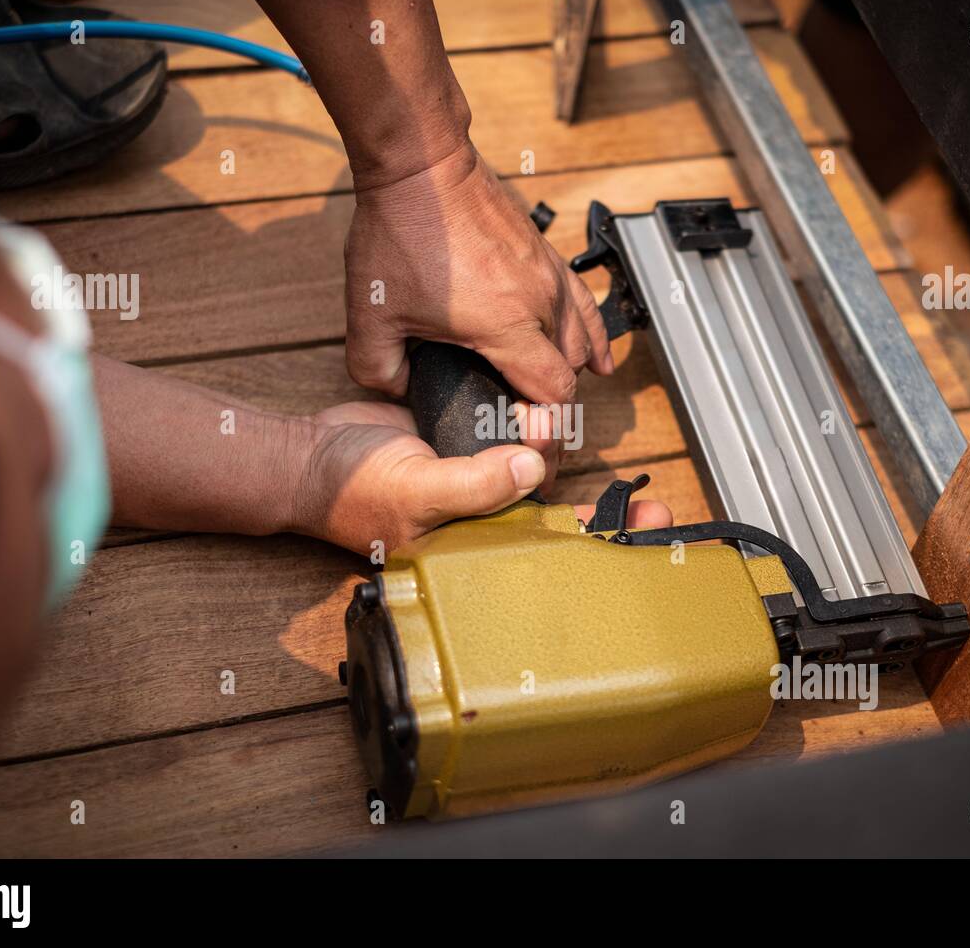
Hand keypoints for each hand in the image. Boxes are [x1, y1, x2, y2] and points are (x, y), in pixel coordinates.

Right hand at [291, 401, 669, 555]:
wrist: (310, 456)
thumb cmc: (351, 491)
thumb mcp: (416, 491)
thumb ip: (475, 485)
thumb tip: (532, 468)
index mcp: (477, 542)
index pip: (550, 548)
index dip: (598, 542)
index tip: (645, 528)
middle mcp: (483, 515)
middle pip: (558, 516)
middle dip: (608, 516)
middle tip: (659, 511)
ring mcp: (476, 478)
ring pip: (540, 472)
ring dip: (570, 460)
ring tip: (601, 460)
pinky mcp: (466, 441)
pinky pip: (511, 438)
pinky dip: (535, 429)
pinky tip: (556, 420)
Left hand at [343, 141, 612, 408]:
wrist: (421, 165)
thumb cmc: (401, 232)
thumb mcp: (370, 316)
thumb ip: (379, 370)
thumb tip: (398, 393)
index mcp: (506, 324)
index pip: (553, 393)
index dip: (547, 427)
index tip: (531, 444)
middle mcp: (540, 302)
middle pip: (570, 373)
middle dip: (553, 406)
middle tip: (527, 427)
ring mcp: (549, 276)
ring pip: (582, 342)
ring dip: (570, 374)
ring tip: (550, 399)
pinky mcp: (548, 257)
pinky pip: (587, 306)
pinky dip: (595, 338)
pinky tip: (598, 358)